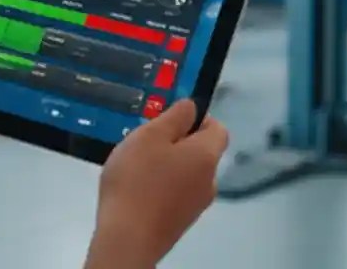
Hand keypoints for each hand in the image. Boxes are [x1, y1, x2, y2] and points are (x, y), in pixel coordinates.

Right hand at [86, 100, 228, 268]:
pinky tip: (137, 191)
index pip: (218, 129)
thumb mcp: (150, 135)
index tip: (171, 120)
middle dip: (177, 143)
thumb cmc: (138, 180)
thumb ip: (174, 117)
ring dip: (167, 166)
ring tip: (137, 168)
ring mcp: (196, 206)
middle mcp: (210, 181)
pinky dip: (161, 188)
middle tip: (146, 142)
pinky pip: (175, 195)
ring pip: (187, 175)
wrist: (128, 239)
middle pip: (201, 153)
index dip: (198, 119)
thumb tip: (192, 107)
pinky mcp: (180, 223)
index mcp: (207, 156)